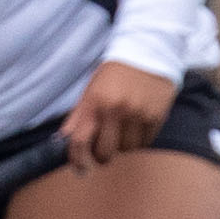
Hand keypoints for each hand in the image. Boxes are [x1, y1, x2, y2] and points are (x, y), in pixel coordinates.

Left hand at [59, 60, 178, 171]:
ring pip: (127, 150)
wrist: (148, 50)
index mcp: (95, 102)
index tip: (80, 168)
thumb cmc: (114, 73)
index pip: (80, 141)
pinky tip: (137, 125)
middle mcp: (116, 110)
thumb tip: (63, 141)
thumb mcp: (91, 90)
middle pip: (105, 153)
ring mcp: (138, 114)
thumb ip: (77, 117)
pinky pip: (145, 143)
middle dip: (101, 154)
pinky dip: (139, 140)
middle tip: (103, 145)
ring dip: (122, 146)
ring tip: (122, 129)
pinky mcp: (156, 117)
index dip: (77, 160)